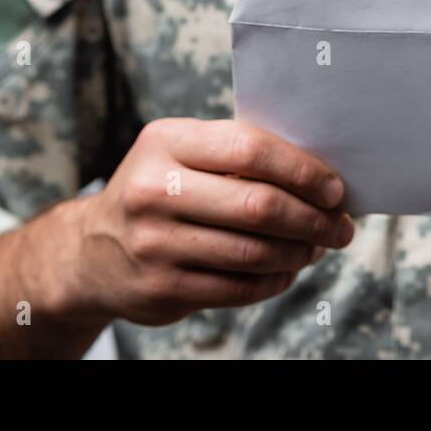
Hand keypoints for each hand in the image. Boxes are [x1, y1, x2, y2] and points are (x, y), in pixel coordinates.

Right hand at [58, 118, 353, 326]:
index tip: (335, 188)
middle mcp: (154, 190)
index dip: (303, 170)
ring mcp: (154, 243)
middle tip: (341, 226)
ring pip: (254, 251)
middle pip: (258, 205)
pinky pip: (239, 288)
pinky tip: (287, 270)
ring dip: (300, 252)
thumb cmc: (160, 192)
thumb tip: (320, 177)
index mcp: (165, 142)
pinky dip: (275, 280)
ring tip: (318, 247)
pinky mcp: (162, 288)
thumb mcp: (181, 155)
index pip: (250, 148)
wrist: (90, 252)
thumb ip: (238, 156)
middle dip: (313, 218)